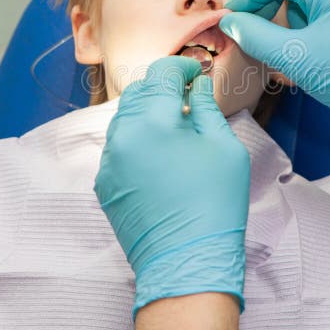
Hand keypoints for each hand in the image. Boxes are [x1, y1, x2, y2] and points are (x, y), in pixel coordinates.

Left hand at [96, 56, 249, 318]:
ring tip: (174, 125)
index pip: (161, 74)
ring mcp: (109, 161)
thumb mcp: (225, 148)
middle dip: (163, 87)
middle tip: (188, 96)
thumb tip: (199, 86)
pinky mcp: (104, 183)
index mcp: (153, 122)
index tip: (196, 72)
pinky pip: (118, 146)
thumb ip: (208, 108)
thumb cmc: (214, 204)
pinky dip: (137, 138)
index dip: (182, 67)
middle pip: (138, 92)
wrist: (187, 262)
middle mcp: (122, 136)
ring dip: (147, 111)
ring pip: (124, 118)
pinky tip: (159, 153)